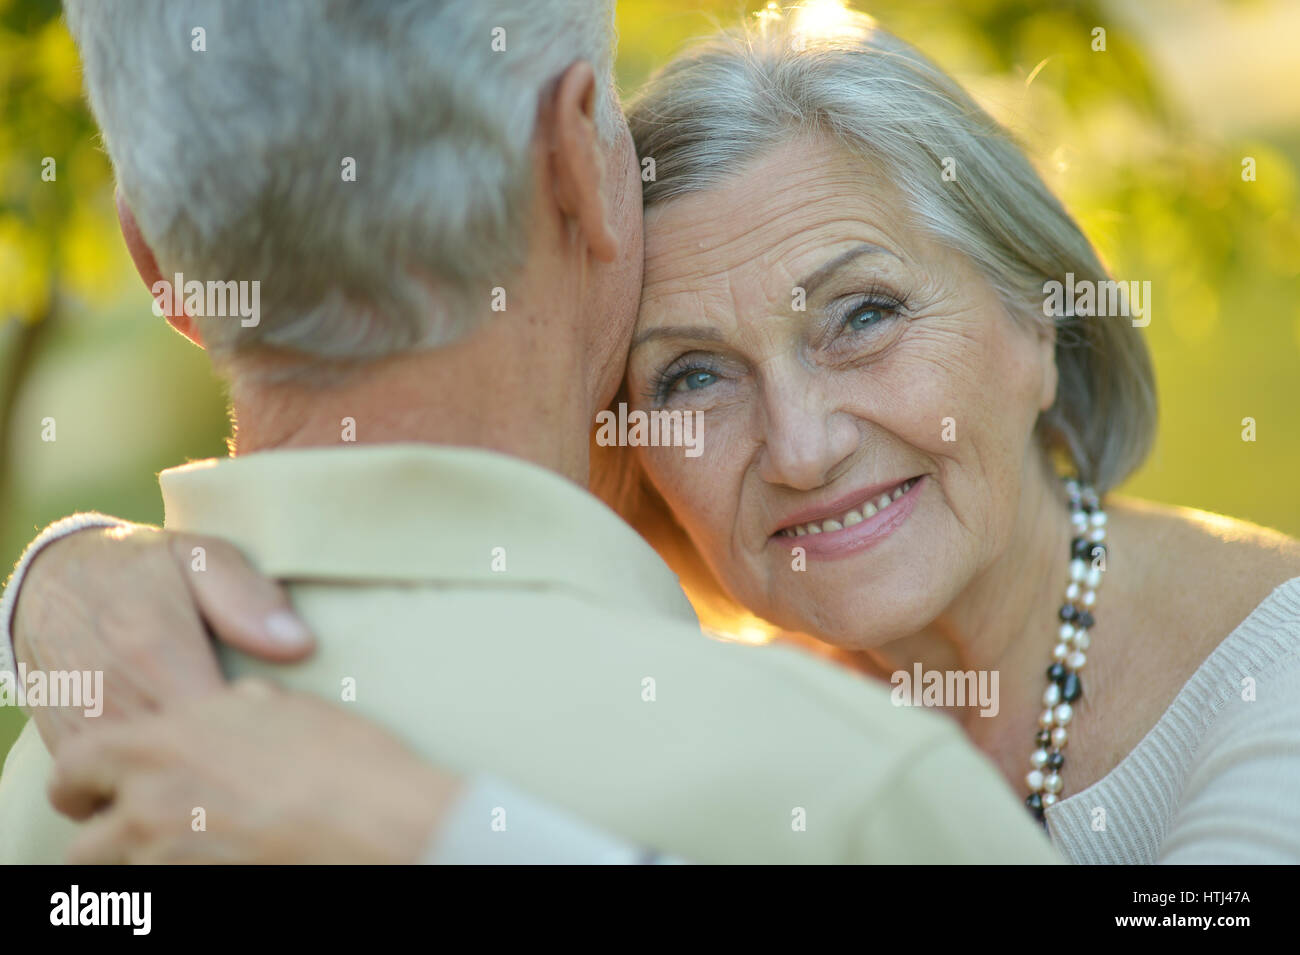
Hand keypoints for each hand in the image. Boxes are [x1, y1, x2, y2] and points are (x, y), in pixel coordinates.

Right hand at [12, 524, 314, 754]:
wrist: (53, 581)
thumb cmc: (144, 569)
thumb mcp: (201, 559)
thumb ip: (248, 598)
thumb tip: (299, 644)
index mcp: (155, 648)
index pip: (221, 723)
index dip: (262, 732)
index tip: (284, 721)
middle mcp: (113, 695)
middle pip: (189, 763)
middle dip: (233, 762)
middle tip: (262, 742)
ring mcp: (84, 726)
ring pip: (151, 784)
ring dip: (193, 778)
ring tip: (227, 753)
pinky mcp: (66, 745)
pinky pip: (114, 787)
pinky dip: (150, 784)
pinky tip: (184, 761)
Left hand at [48, 679, 460, 863]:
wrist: (376, 819)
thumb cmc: (340, 755)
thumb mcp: (283, 707)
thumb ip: (234, 708)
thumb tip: (230, 708)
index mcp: (161, 743)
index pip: (76, 766)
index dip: (79, 783)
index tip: (92, 792)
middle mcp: (150, 803)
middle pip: (85, 845)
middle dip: (104, 843)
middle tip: (135, 837)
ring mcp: (170, 857)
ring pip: (123, 877)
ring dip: (142, 867)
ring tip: (184, 853)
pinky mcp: (197, 888)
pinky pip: (160, 891)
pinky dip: (179, 878)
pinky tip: (219, 862)